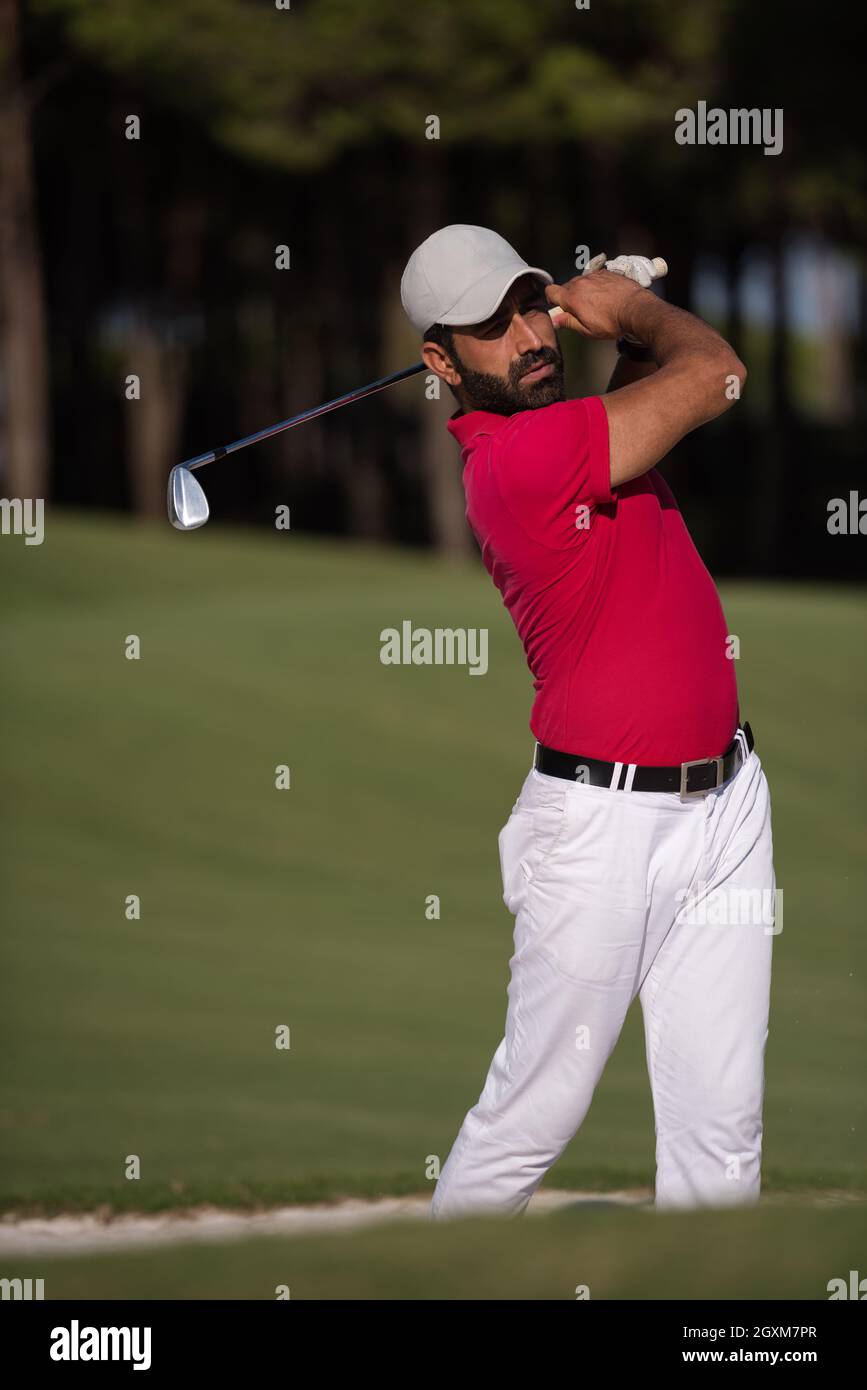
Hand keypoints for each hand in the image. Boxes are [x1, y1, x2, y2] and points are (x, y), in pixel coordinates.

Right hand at [548, 253, 667, 331]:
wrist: (636, 308)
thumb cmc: (611, 323)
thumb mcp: (587, 330)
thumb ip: (569, 322)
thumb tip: (555, 320)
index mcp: (572, 297)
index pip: (551, 291)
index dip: (553, 299)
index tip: (560, 307)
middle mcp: (580, 283)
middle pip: (566, 286)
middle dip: (570, 297)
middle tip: (581, 310)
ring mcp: (594, 276)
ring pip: (581, 281)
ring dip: (583, 290)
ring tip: (596, 302)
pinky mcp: (606, 272)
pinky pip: (594, 277)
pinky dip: (596, 285)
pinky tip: (606, 295)